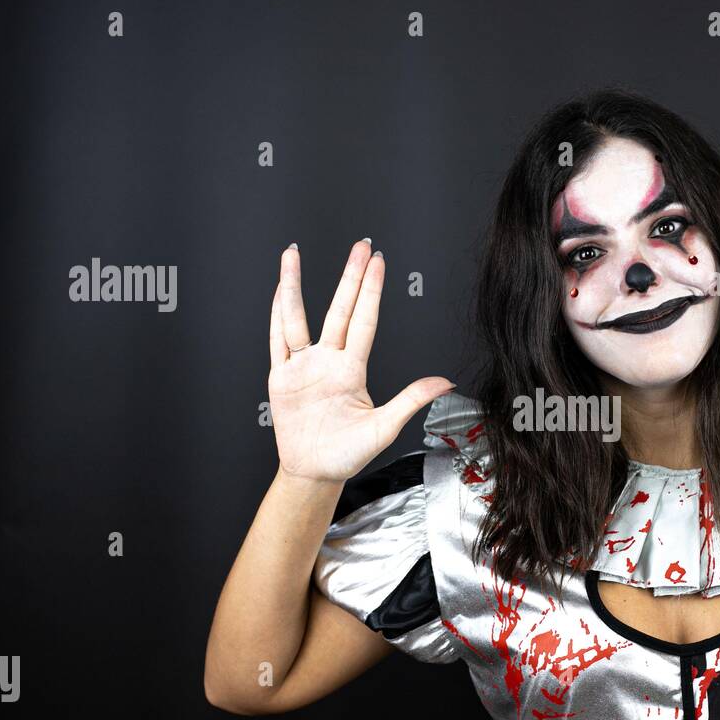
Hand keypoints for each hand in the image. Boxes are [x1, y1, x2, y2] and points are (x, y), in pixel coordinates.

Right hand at [267, 240, 453, 483]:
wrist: (315, 472)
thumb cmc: (349, 453)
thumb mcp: (385, 427)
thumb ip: (411, 400)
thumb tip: (445, 382)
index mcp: (352, 370)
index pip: (364, 321)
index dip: (370, 291)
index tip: (379, 263)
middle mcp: (328, 361)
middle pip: (338, 309)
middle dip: (349, 277)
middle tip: (360, 246)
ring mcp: (303, 367)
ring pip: (297, 317)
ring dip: (294, 286)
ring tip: (293, 254)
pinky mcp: (281, 377)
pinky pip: (276, 341)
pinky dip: (274, 315)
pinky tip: (276, 291)